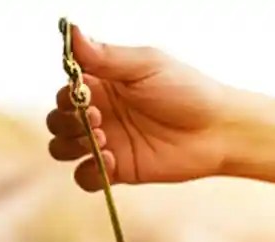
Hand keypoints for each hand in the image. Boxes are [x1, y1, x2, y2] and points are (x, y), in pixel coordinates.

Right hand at [47, 25, 233, 190]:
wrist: (218, 130)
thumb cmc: (187, 90)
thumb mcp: (146, 66)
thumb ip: (105, 56)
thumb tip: (73, 32)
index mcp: (103, 84)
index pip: (63, 90)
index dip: (66, 96)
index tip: (85, 96)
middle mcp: (100, 113)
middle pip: (57, 121)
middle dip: (67, 122)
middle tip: (100, 120)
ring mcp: (107, 143)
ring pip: (63, 149)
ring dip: (72, 146)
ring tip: (104, 139)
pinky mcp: (118, 170)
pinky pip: (85, 178)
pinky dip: (90, 171)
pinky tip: (113, 160)